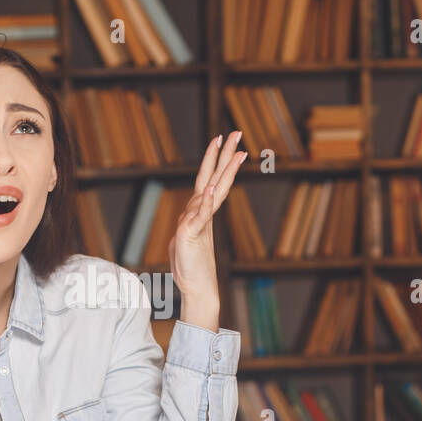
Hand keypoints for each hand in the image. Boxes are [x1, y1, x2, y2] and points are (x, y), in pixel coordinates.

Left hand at [168, 131, 245, 330]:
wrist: (196, 288)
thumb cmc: (189, 265)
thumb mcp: (185, 236)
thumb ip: (190, 219)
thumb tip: (194, 210)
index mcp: (200, 211)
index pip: (210, 179)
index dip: (216, 159)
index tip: (223, 139)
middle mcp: (203, 213)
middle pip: (216, 177)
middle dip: (226, 154)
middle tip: (236, 132)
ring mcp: (200, 222)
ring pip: (213, 191)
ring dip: (224, 171)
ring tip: (236, 152)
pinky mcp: (192, 234)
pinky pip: (201, 216)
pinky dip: (206, 202)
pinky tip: (210, 190)